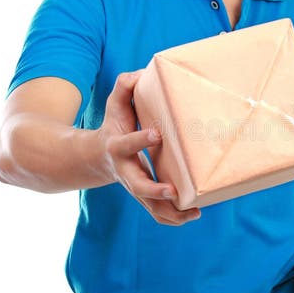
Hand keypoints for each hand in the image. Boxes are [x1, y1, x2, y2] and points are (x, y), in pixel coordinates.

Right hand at [98, 71, 200, 225]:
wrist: (98, 157)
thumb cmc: (114, 125)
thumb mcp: (114, 103)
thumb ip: (124, 86)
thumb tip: (141, 74)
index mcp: (117, 147)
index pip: (127, 145)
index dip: (140, 140)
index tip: (157, 134)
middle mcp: (125, 172)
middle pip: (137, 187)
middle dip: (154, 191)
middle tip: (172, 191)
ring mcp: (135, 187)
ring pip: (150, 208)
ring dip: (171, 213)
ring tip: (195, 212)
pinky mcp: (145, 198)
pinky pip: (157, 214)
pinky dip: (174, 218)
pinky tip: (193, 214)